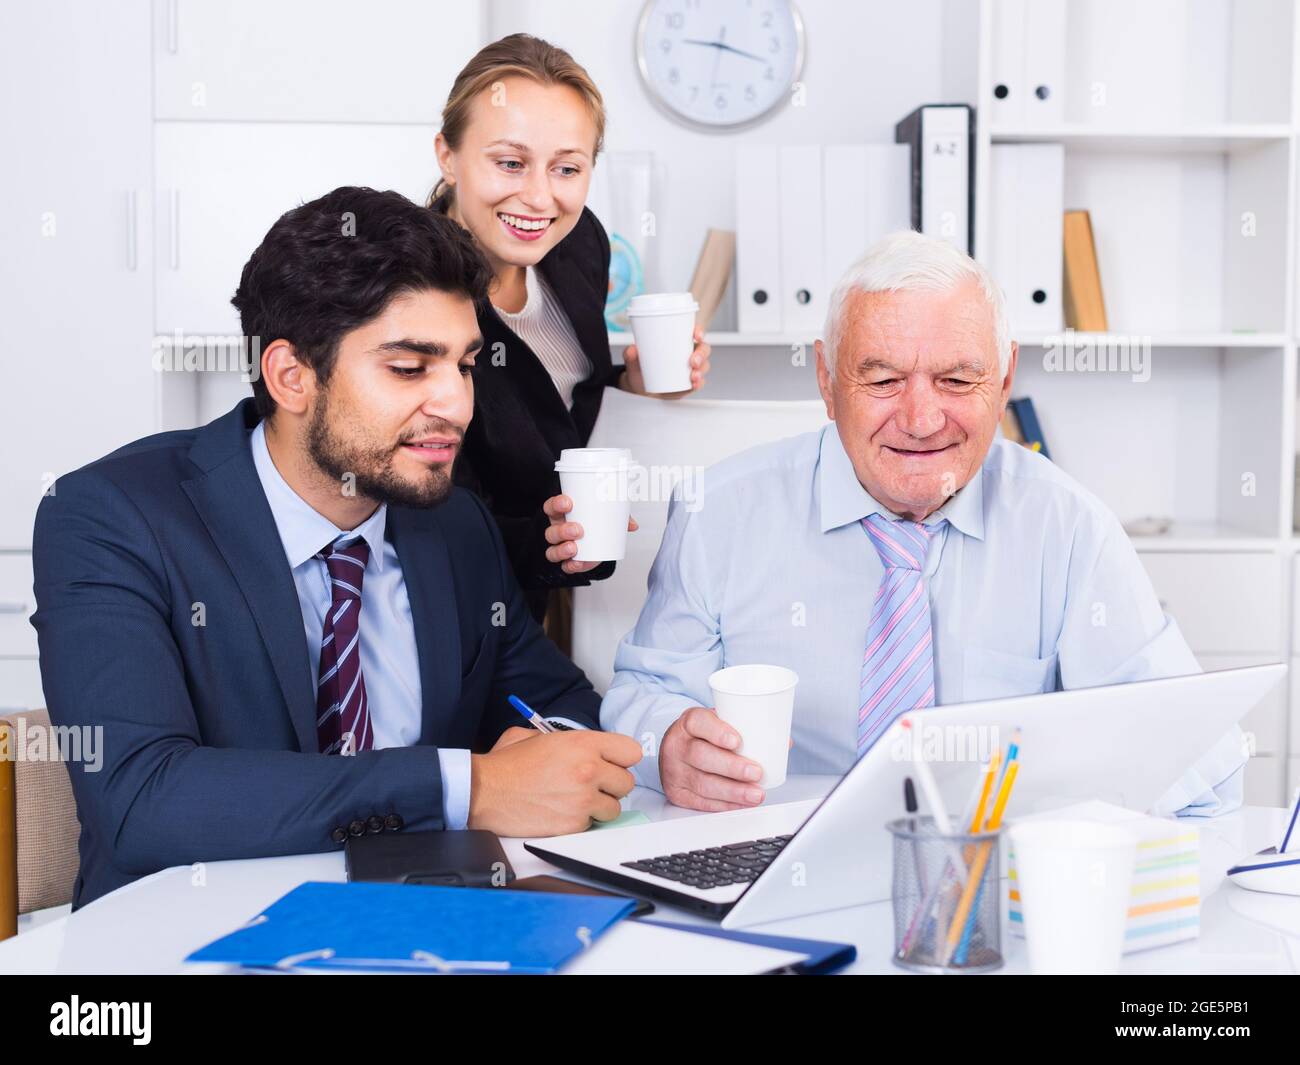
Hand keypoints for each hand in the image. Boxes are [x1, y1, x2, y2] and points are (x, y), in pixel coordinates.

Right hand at [468, 730, 643, 836]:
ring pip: (613, 808)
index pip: (631, 752)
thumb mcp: (536, 735)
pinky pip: (592, 825)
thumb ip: (568, 740)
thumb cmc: (507, 765)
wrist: (485, 791)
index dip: (620, 760)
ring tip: (574, 801)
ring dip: (598, 807)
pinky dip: (580, 822)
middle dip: (610, 786)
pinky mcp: (574, 824)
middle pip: (626, 783)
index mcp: (582, 743)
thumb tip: (586, 747)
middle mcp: (588, 769)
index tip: (610, 765)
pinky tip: (561, 812)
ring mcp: (583, 799)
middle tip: (590, 786)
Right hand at [543, 493, 637, 573]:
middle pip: (551, 532)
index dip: (556, 504)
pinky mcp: (569, 562)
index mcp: (563, 515)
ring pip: (552, 551)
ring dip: (562, 550)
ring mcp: (561, 548)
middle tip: (578, 530)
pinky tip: (578, 563)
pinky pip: (565, 566)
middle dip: (562, 531)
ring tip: (575, 548)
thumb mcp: (609, 514)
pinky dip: (571, 566)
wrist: (602, 541)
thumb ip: (620, 516)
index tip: (568, 503)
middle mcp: (558, 531)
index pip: (552, 507)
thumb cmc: (598, 522)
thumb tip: (633, 524)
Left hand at [619, 326, 710, 398]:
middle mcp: (687, 353)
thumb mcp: (634, 361)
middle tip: (693, 361)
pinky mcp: (690, 384)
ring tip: (693, 375)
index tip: (696, 334)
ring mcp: (690, 369)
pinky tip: (694, 384)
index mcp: (678, 342)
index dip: (699, 330)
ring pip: (704, 365)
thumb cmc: (641, 369)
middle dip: (702, 354)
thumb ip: (630, 354)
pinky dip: (699, 383)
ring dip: (701, 370)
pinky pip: (699, 382)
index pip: (693, 332)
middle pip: (703, 349)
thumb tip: (632, 349)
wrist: (640, 389)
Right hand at [658, 707, 766, 811]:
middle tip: (756, 772)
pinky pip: (701, 802)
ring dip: (733, 791)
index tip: (737, 741)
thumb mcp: (718, 723)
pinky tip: (740, 804)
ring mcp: (675, 770)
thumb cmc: (702, 736)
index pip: (698, 722)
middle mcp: (677, 745)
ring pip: (702, 783)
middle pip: (701, 756)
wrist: (676, 750)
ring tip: (755, 794)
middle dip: (732, 767)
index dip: (717, 731)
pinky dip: (725, 804)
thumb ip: (747, 729)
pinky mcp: (678, 792)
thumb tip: (784, 743)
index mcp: (689, 723)